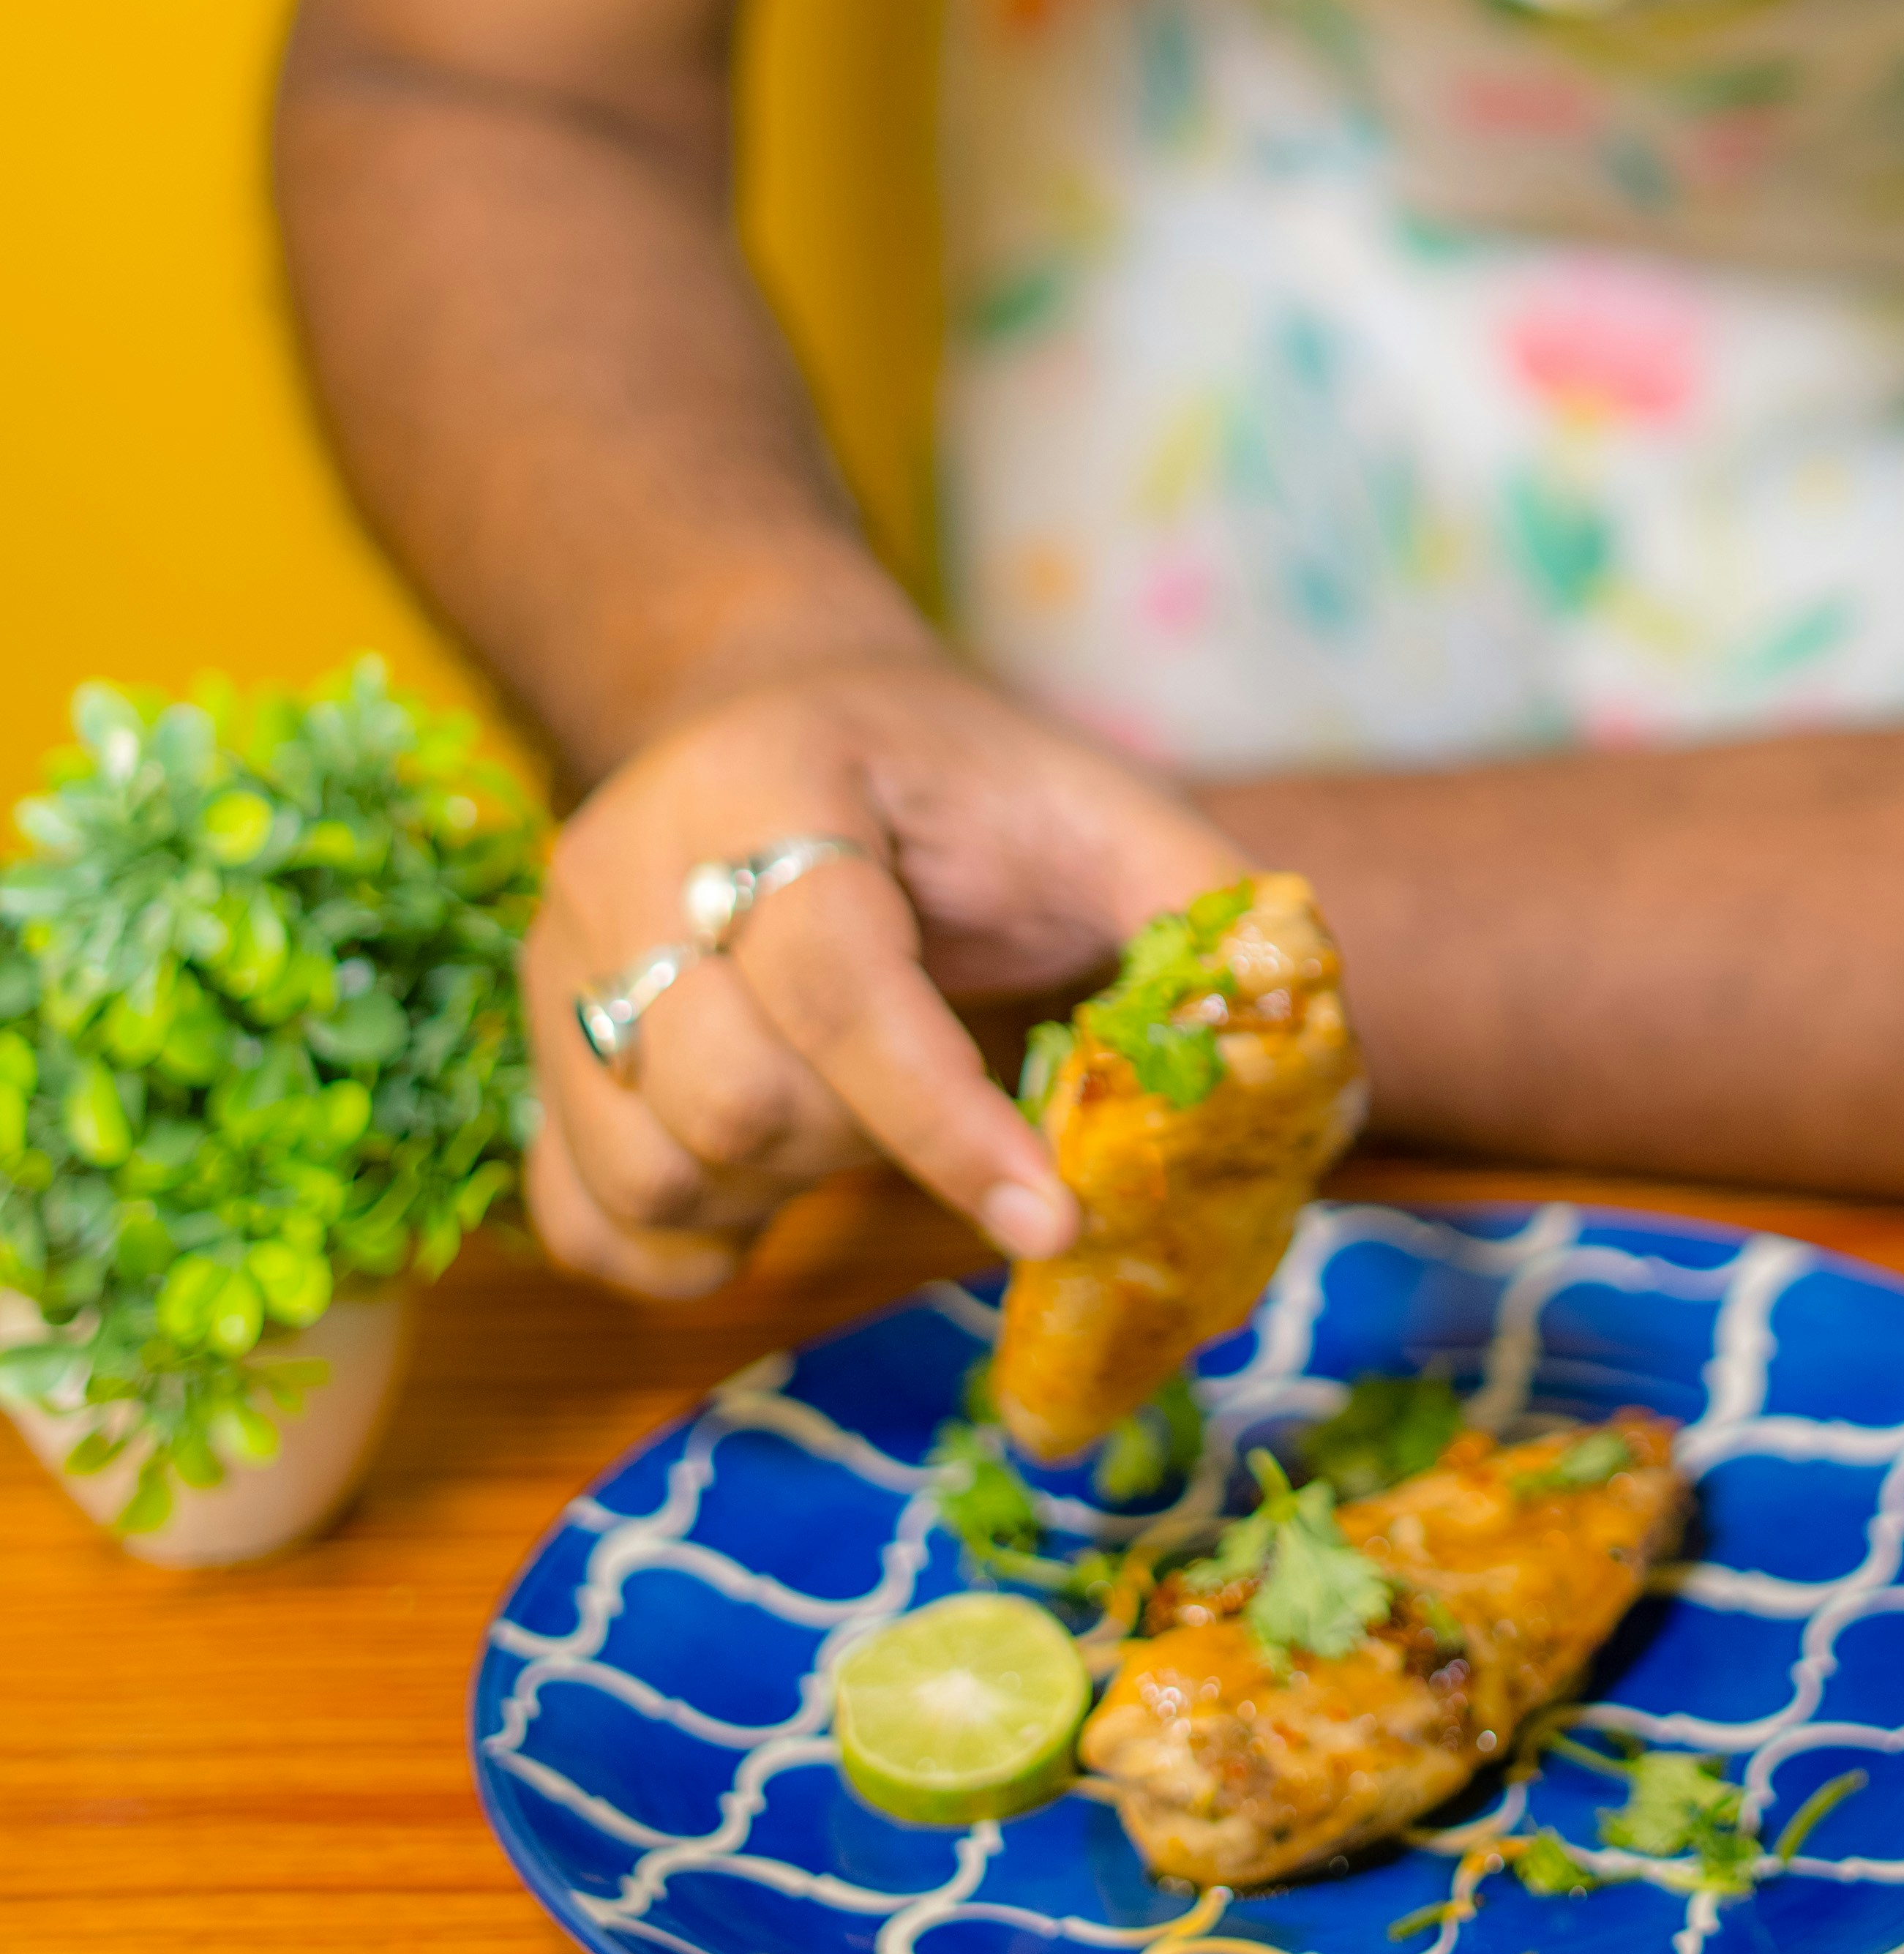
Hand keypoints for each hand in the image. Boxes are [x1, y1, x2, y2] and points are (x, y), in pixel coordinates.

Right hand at [522, 650, 1246, 1296]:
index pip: (839, 981)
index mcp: (778, 778)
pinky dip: (678, 1249)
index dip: (945, 1120)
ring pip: (650, 1167)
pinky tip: (763, 1196)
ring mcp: (560, 957)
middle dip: (866, 1146)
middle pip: (731, 1092)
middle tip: (936, 1105)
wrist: (776, 704)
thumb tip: (1319, 1064)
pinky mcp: (534, 1047)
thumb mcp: (1092, 803)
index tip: (1056, 1222)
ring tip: (850, 1125)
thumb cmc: (957, 779)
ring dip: (775, 1193)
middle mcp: (632, 860)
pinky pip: (579, 1216)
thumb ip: (1199, 908)